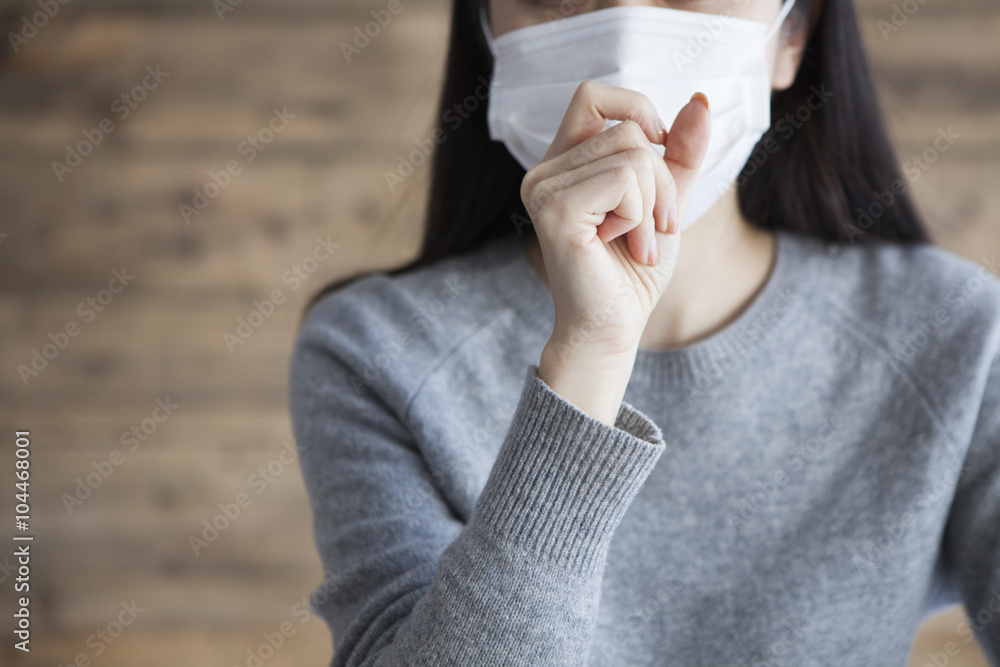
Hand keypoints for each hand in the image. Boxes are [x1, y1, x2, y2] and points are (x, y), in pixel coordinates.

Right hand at [522, 80, 711, 360]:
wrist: (613, 327)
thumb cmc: (632, 270)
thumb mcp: (665, 200)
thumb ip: (680, 151)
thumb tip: (699, 99)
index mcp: (562, 163)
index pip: (594, 95)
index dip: (635, 110)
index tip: (659, 152)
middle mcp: (542, 172)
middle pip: (626, 131)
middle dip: (660, 180)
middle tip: (656, 226)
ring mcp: (543, 190)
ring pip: (631, 156)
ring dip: (653, 205)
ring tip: (638, 243)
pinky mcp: (555, 211)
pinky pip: (623, 182)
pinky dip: (640, 216)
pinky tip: (625, 245)